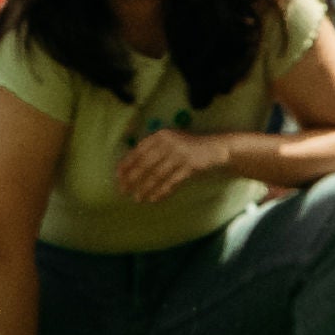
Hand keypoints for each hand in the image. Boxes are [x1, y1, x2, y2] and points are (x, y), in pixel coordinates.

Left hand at [116, 128, 232, 203]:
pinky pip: (172, 181)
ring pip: (157, 174)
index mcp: (160, 135)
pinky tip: (154, 199)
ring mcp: (180, 153)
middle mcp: (168, 142)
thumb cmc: (187, 148)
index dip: (126, 164)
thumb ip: (153, 151)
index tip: (117, 177)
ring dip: (145, 188)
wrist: (216, 149)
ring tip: (137, 198)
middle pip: (145, 163)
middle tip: (123, 191)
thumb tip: (130, 168)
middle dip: (132, 179)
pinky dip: (161, 191)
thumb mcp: (169, 143)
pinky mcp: (190, 165)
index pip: (138, 151)